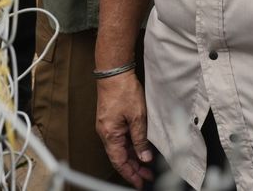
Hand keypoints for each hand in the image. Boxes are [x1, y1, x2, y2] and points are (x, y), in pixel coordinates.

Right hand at [95, 72, 153, 187]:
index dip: (130, 174)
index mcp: (110, 134)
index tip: (139, 182)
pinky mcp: (111, 120)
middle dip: (133, 168)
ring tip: (146, 164)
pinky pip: (120, 139)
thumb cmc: (123, 91)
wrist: (114, 73)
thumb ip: (140, 139)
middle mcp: (106, 132)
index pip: (119, 161)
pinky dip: (130, 146)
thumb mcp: (138, 117)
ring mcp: (107, 127)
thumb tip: (144, 156)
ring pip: (120, 148)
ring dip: (133, 157)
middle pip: (119, 157)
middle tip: (147, 176)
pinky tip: (140, 149)